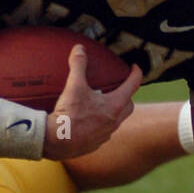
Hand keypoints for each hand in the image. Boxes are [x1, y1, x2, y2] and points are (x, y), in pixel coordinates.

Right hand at [43, 45, 141, 159]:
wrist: (57, 141)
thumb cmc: (69, 114)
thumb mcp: (74, 86)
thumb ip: (78, 65)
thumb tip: (79, 48)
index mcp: (115, 105)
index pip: (133, 85)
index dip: (136, 74)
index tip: (135, 68)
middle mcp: (114, 121)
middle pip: (129, 106)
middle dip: (127, 95)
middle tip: (119, 88)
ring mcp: (106, 134)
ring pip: (117, 121)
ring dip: (114, 111)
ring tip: (102, 105)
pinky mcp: (95, 144)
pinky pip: (104, 132)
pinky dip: (101, 124)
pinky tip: (89, 121)